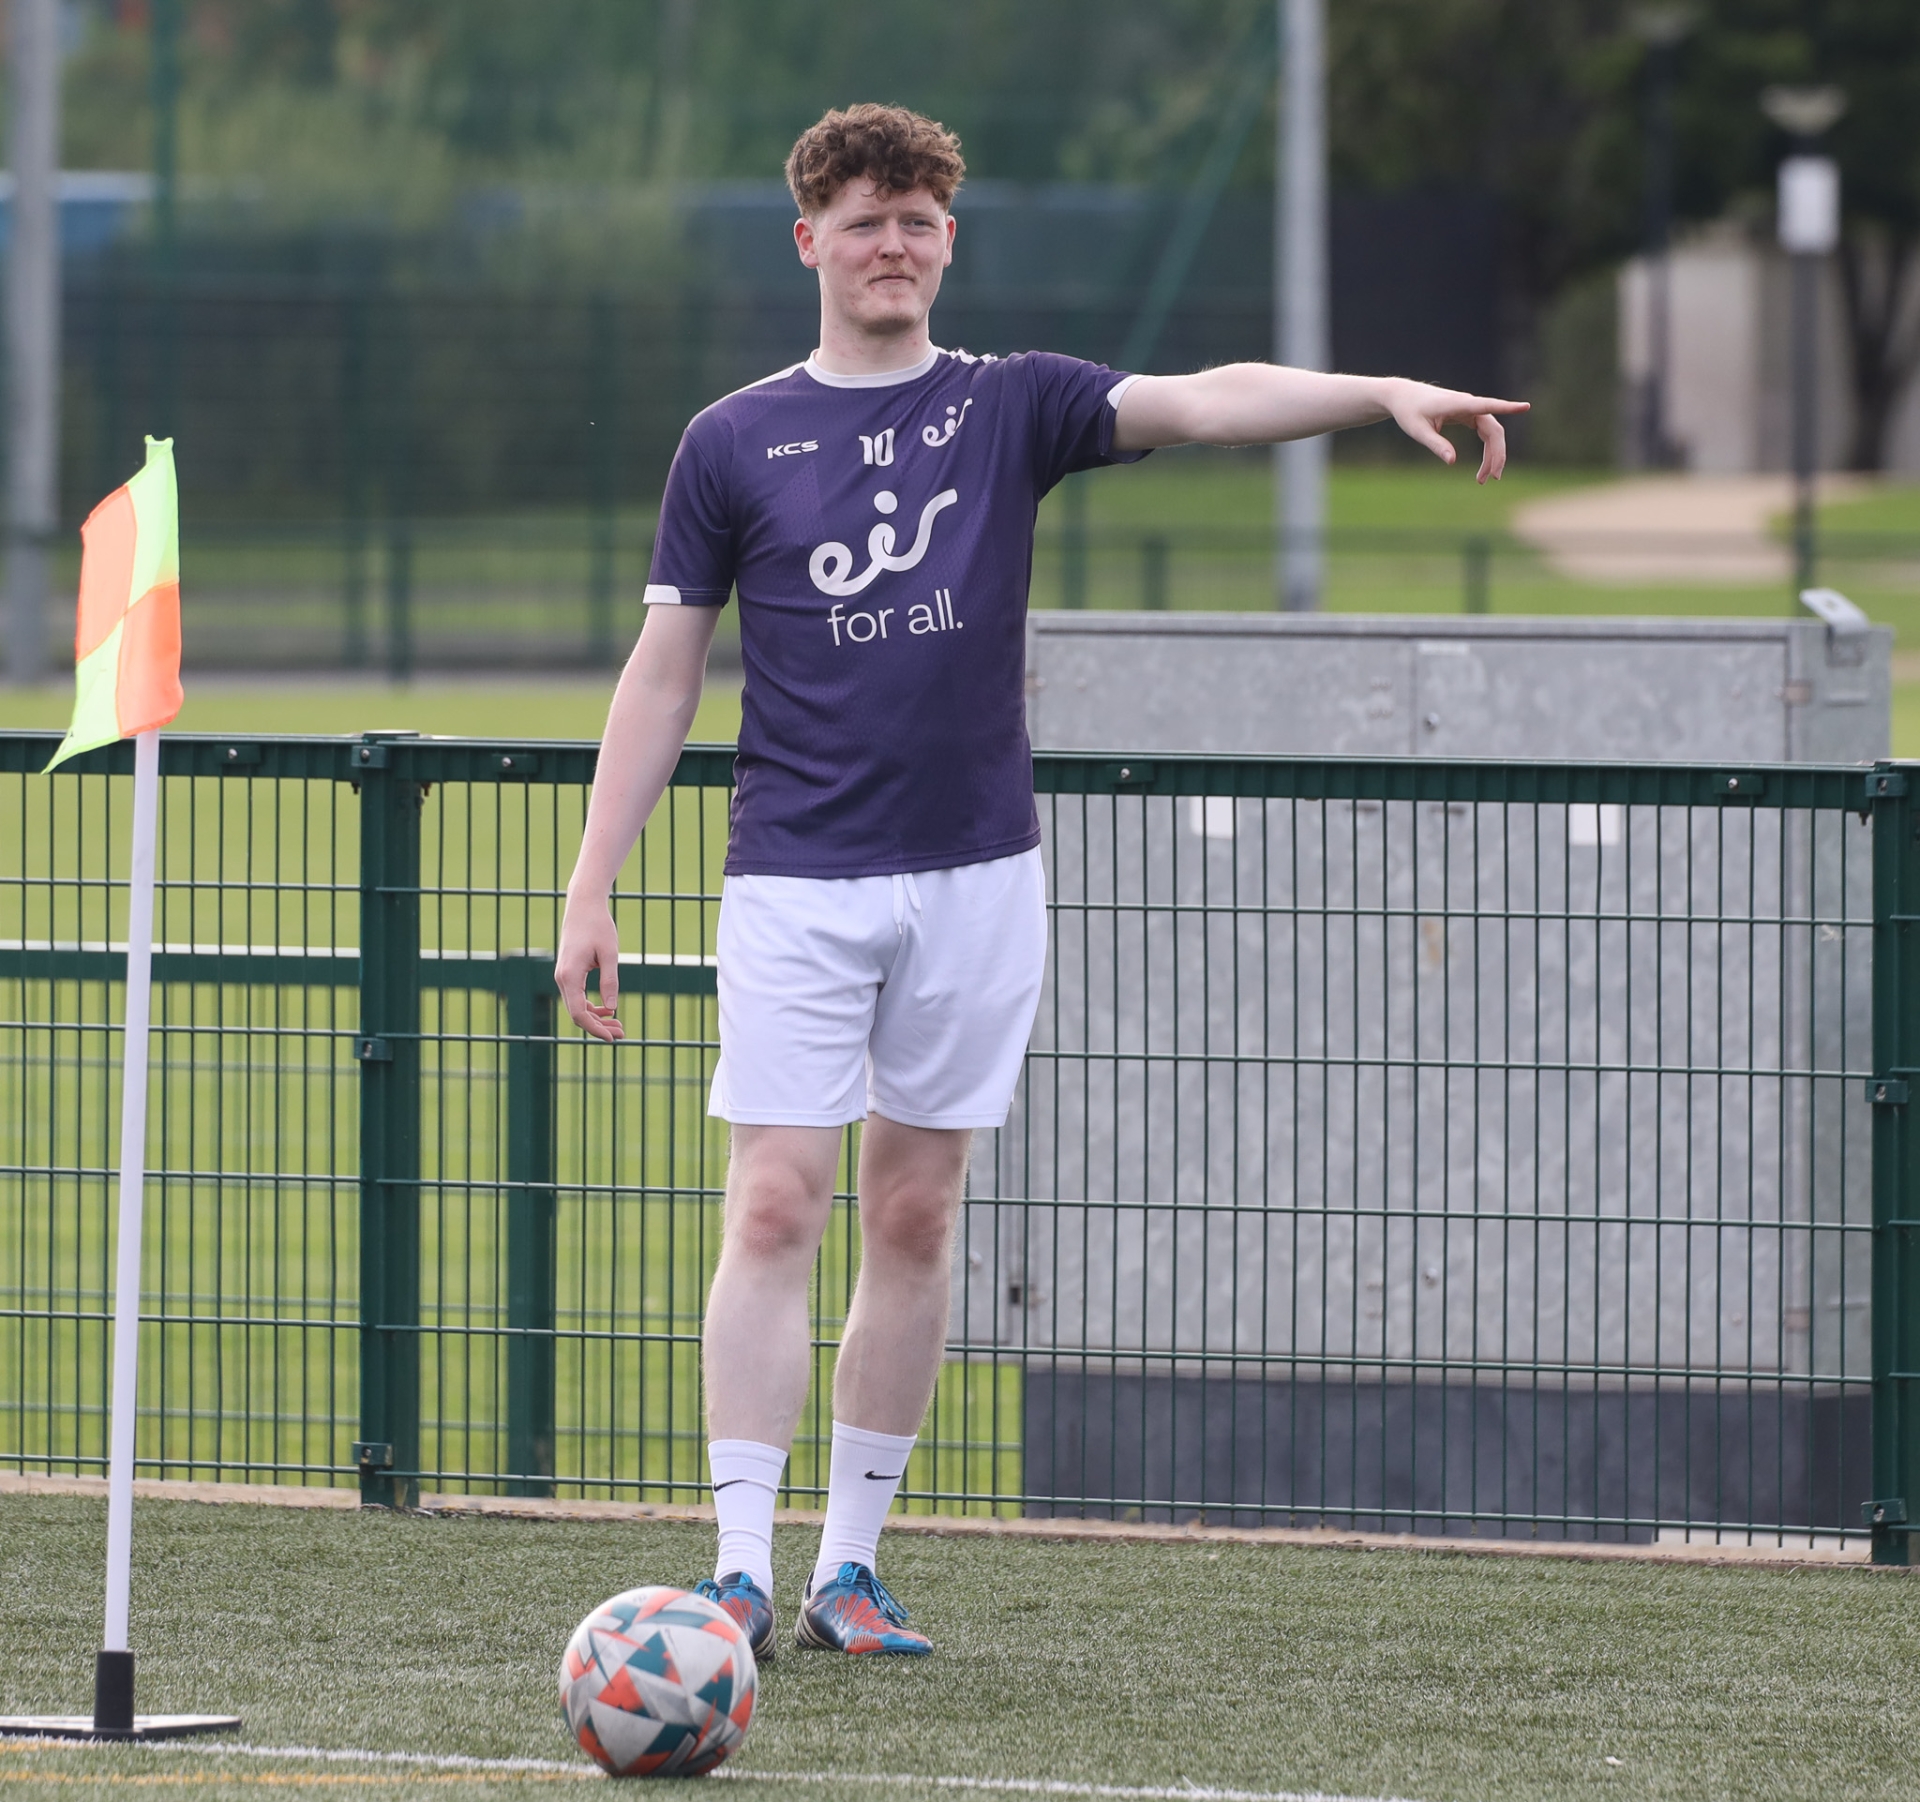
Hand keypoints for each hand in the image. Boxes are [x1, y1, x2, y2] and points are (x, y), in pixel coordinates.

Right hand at [555, 893, 622, 1042]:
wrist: (583, 905)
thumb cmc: (598, 926)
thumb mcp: (610, 953)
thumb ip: (610, 980)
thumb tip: (612, 1008)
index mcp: (570, 975)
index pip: (578, 1013)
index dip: (595, 1029)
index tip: (613, 1038)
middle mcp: (562, 978)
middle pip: (577, 1013)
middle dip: (598, 1027)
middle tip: (623, 1033)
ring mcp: (563, 976)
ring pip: (576, 1006)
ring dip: (596, 1018)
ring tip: (619, 1025)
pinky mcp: (568, 972)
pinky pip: (577, 997)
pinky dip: (591, 1006)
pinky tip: (608, 1009)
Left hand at [1381, 378, 1529, 483]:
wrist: (1403, 397)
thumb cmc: (1409, 412)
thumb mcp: (1419, 431)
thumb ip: (1436, 445)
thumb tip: (1452, 462)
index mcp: (1459, 404)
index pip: (1487, 406)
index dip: (1507, 407)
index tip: (1525, 407)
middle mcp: (1469, 405)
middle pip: (1494, 430)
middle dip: (1496, 454)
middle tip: (1491, 479)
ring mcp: (1471, 410)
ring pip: (1491, 434)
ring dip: (1492, 456)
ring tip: (1483, 480)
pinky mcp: (1468, 415)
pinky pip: (1485, 433)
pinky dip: (1487, 450)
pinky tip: (1484, 467)